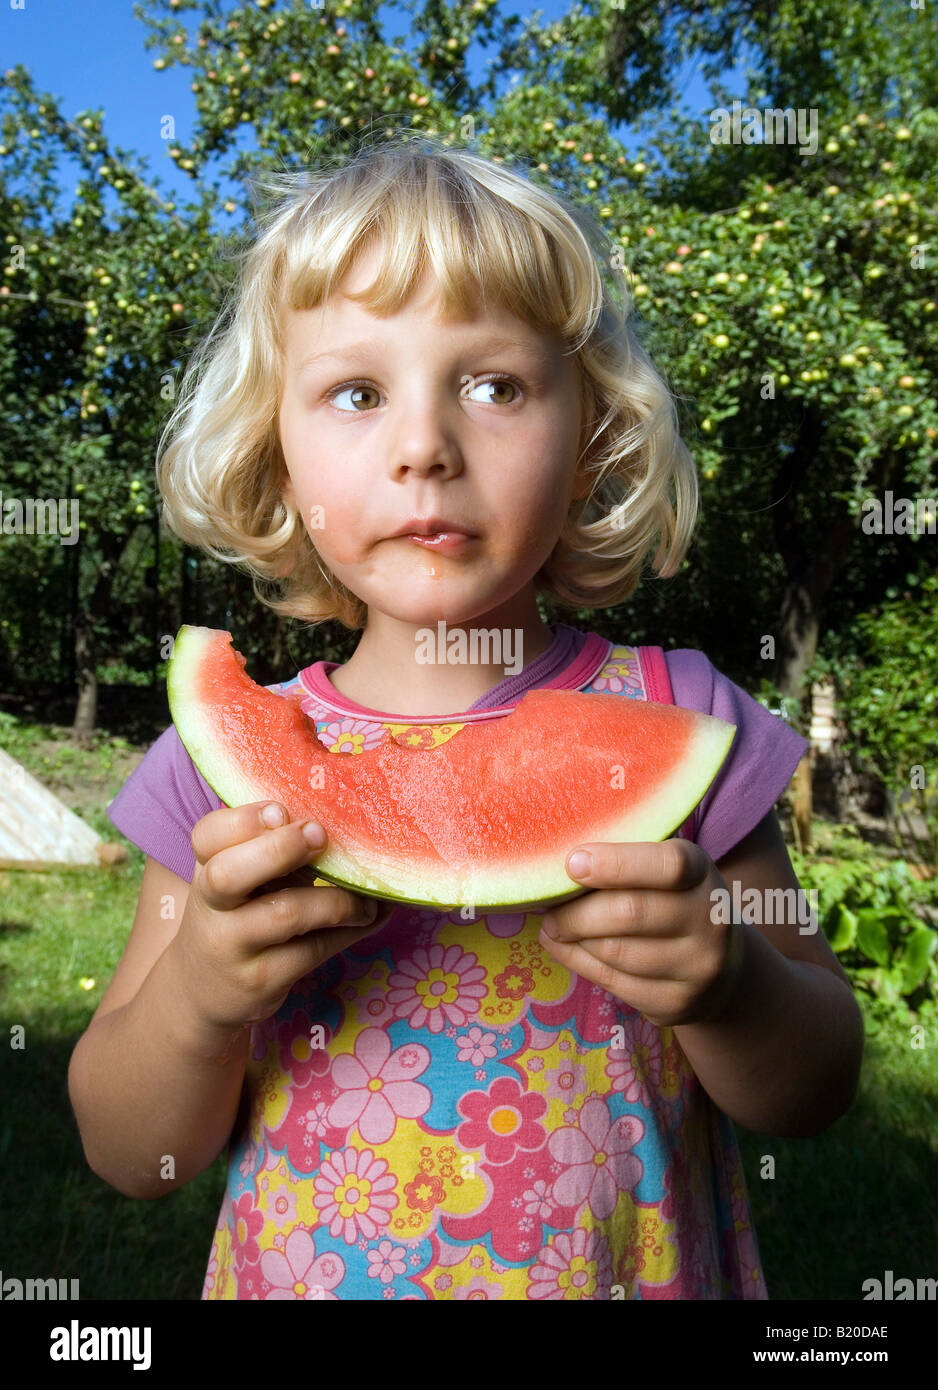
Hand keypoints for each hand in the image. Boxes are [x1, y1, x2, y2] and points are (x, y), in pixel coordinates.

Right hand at [171, 802, 391, 1035]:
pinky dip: (349, 931)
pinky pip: (312, 951)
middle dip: (280, 850)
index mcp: (206, 867)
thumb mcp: (239, 877)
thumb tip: (338, 820)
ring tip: (368, 897)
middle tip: (321, 836)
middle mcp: (211, 906)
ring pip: (286, 914)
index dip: (243, 820)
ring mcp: (233, 948)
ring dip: (338, 899)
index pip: (207, 836)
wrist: (203, 989)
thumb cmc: (235, 914)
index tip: (281, 812)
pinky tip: (370, 918)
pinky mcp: (261, 981)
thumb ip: (268, 846)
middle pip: (228, 875)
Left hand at [537, 839, 746, 1028]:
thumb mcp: (667, 873)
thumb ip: (626, 862)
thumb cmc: (676, 903)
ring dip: (574, 938)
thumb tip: (558, 866)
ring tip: (555, 926)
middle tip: (549, 908)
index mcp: (703, 874)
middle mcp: (709, 920)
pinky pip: (613, 982)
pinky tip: (567, 948)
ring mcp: (697, 967)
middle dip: (577, 912)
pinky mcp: (676, 1002)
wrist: (725, 967)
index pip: (668, 866)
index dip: (616, 864)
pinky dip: (580, 962)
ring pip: (615, 951)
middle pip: (630, 912)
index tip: (573, 863)